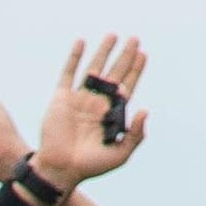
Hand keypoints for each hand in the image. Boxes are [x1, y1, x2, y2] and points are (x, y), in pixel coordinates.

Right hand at [33, 35, 147, 189]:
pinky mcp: (61, 99)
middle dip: (125, 56)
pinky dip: (74, 58)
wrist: (61, 169)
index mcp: (110, 113)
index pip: (126, 86)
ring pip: (94, 69)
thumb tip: (145, 110)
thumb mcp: (120, 154)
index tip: (143, 54)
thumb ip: (136, 134)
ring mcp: (78, 99)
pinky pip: (68, 74)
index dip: (135, 70)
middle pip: (114, 73)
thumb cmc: (89, 166)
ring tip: (113, 35)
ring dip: (103, 52)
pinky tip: (81, 42)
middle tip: (134, 39)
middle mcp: (96, 103)